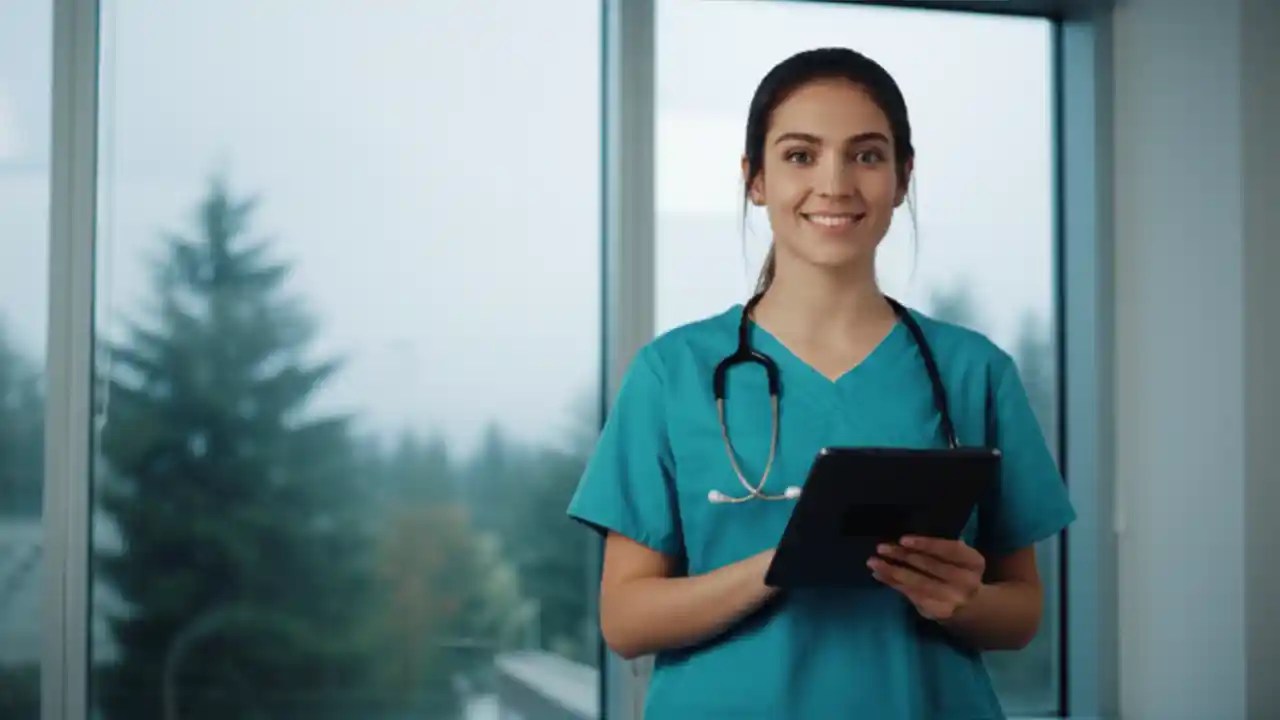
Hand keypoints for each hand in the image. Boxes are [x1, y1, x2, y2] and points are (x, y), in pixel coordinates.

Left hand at [867, 536, 984, 621]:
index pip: (950, 549)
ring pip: (917, 582)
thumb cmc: (956, 571)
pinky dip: (892, 583)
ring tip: (872, 561)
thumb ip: (940, 548)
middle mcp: (967, 582)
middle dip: (903, 555)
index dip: (926, 544)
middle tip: (881, 547)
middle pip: (930, 566)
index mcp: (974, 562)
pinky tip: (878, 574)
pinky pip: (910, 594)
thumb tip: (904, 540)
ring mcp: (952, 599)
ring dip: (892, 571)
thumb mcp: (958, 557)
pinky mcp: (936, 611)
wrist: (968, 606)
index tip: (903, 539)